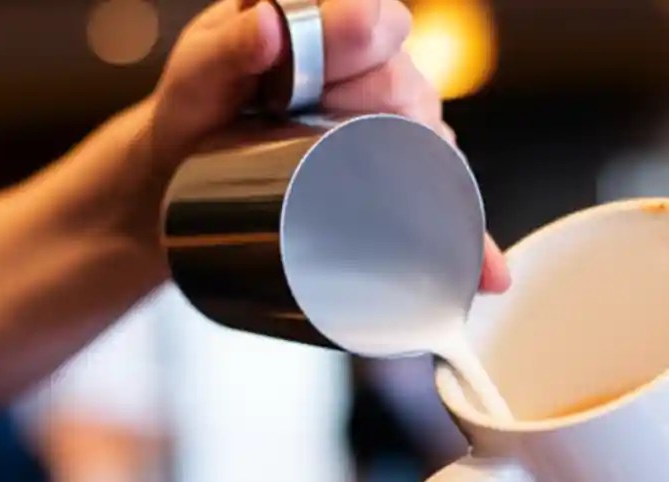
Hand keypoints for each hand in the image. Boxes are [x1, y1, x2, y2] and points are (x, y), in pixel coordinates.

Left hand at [147, 0, 508, 291]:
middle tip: (309, 134)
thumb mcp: (198, 74)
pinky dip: (470, 241)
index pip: (381, 23)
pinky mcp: (397, 176)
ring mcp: (391, 124)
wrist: (182, 178)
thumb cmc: (196, 114)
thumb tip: (269, 26)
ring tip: (348, 185)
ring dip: (412, 175)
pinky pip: (447, 205)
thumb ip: (227, 48)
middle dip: (369, 120)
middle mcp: (374, 68)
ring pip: (432, 143)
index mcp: (333, 20)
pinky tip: (486, 270)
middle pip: (409, 88)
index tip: (322, 79)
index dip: (364, 47)